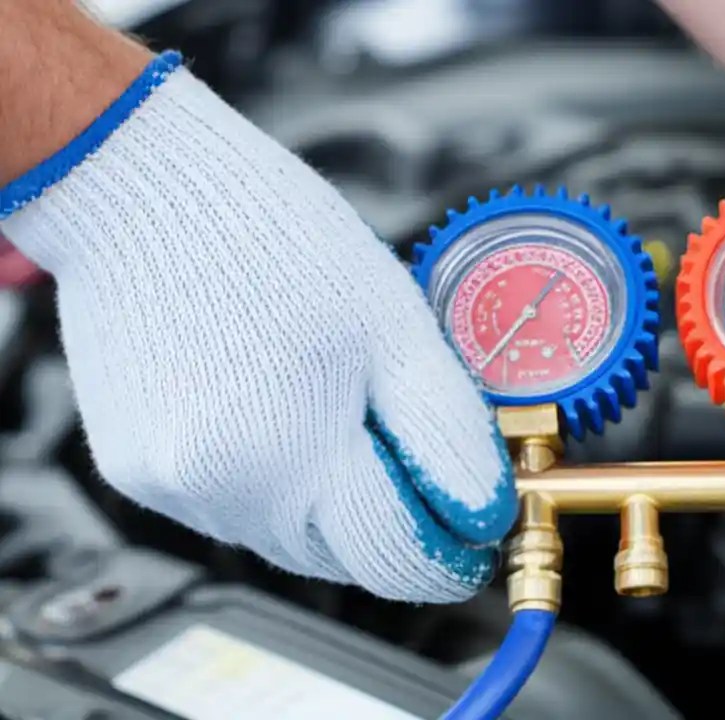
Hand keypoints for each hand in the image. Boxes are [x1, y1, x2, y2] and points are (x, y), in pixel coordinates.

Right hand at [0, 53, 515, 602]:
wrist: (145, 189)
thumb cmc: (276, 239)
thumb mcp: (398, 327)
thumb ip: (447, 436)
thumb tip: (484, 516)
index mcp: (292, 456)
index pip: (398, 563)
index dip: (454, 554)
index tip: (480, 526)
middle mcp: (220, 492)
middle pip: (345, 561)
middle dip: (397, 524)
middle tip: (421, 455)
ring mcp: (170, 489)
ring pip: (290, 541)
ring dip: (336, 506)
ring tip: (342, 411)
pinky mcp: (136, 474)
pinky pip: (235, 509)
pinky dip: (275, 481)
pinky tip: (281, 408)